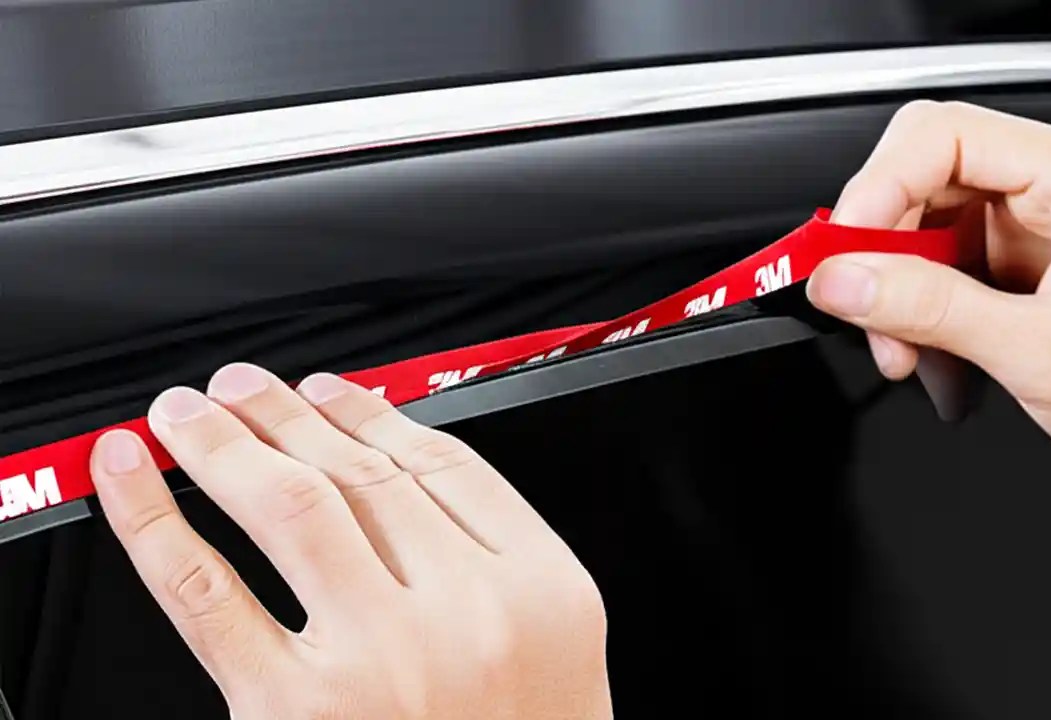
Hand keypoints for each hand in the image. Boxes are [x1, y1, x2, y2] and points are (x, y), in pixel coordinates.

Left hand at [89, 364, 611, 718]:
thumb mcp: (555, 652)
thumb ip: (496, 567)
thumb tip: (393, 480)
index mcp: (540, 590)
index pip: (447, 466)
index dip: (377, 413)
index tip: (333, 392)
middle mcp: (464, 613)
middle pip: (366, 474)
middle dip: (291, 415)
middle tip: (244, 387)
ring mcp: (380, 658)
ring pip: (291, 507)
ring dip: (228, 443)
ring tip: (192, 415)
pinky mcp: (295, 709)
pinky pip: (210, 595)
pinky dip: (157, 524)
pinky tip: (134, 482)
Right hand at [805, 102, 1050, 580]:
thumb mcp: (1045, 354)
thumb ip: (934, 311)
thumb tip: (845, 281)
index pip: (944, 137)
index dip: (878, 188)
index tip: (842, 254)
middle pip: (925, 182)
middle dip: (881, 251)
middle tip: (862, 309)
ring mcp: (1043, 235)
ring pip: (927, 234)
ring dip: (899, 296)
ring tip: (906, 353)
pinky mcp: (1028, 275)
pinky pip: (947, 276)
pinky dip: (925, 320)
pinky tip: (934, 361)